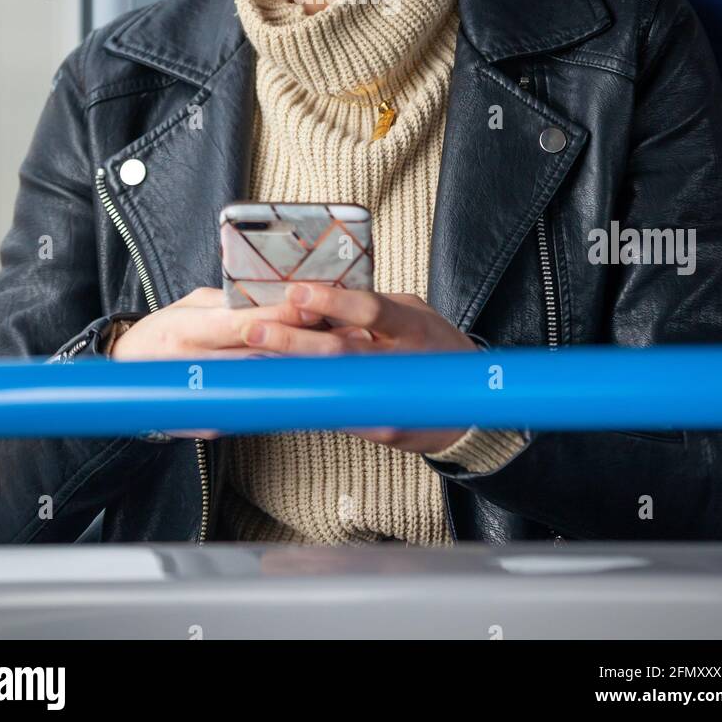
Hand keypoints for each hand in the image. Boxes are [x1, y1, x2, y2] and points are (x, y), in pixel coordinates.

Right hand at [110, 285, 325, 438]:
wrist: (126, 376)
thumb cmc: (163, 331)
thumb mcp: (191, 305)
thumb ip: (230, 302)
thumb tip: (277, 294)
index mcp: (189, 331)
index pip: (243, 323)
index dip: (282, 316)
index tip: (318, 308)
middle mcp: (197, 365)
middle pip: (261, 355)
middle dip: (308, 345)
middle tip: (352, 336)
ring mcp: (204, 398)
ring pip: (265, 381)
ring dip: (306, 369)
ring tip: (345, 357)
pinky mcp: (211, 421)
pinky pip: (254, 404)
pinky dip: (285, 393)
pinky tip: (317, 386)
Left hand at [238, 283, 479, 454]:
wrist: (469, 407)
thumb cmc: (434, 347)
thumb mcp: (414, 314)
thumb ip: (374, 305)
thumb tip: (321, 293)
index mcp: (412, 326)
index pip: (370, 310)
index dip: (331, 302)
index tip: (295, 292)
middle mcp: (403, 363)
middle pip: (341, 351)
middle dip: (292, 340)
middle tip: (254, 329)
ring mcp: (392, 400)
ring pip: (333, 384)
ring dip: (288, 370)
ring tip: (252, 357)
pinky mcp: (382, 428)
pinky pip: (337, 410)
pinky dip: (305, 397)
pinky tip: (279, 388)